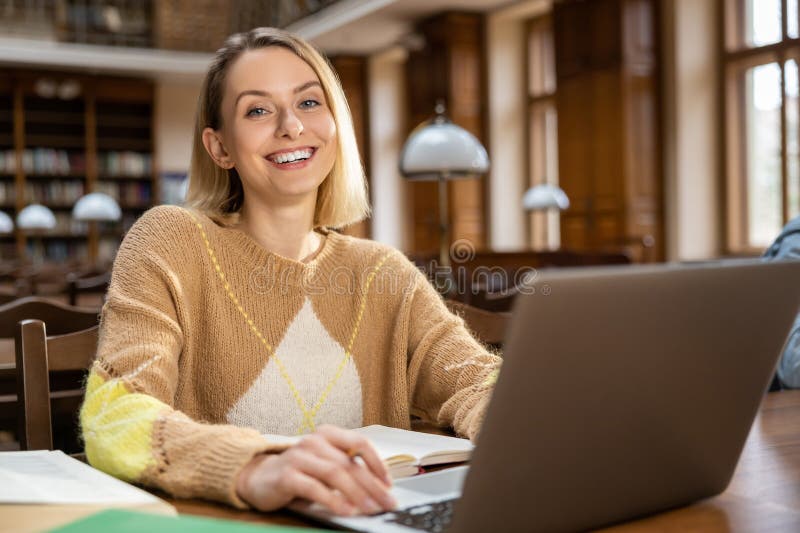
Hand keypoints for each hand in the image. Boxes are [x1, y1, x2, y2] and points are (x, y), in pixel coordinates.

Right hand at [236, 424, 396, 514]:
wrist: (259, 477)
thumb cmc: (299, 472)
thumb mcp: (324, 465)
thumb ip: (346, 470)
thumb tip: (378, 489)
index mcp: (327, 434)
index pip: (360, 443)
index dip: (378, 464)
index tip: (388, 484)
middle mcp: (314, 441)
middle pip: (350, 463)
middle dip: (372, 486)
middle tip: (386, 503)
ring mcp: (299, 456)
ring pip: (335, 473)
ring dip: (356, 493)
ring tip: (369, 509)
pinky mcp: (287, 475)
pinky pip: (315, 487)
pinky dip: (333, 500)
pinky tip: (345, 510)